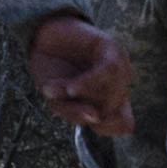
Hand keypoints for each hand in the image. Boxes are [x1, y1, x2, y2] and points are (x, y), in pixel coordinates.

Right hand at [26, 15, 135, 136]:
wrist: (41, 39)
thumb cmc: (53, 73)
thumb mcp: (57, 101)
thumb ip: (74, 113)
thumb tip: (95, 117)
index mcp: (112, 100)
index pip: (125, 124)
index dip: (108, 128)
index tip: (87, 121)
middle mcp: (120, 84)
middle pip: (114, 112)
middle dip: (86, 110)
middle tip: (64, 99)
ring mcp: (119, 65)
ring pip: (113, 94)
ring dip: (84, 97)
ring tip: (62, 90)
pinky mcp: (111, 47)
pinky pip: (108, 71)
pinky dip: (86, 83)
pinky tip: (70, 87)